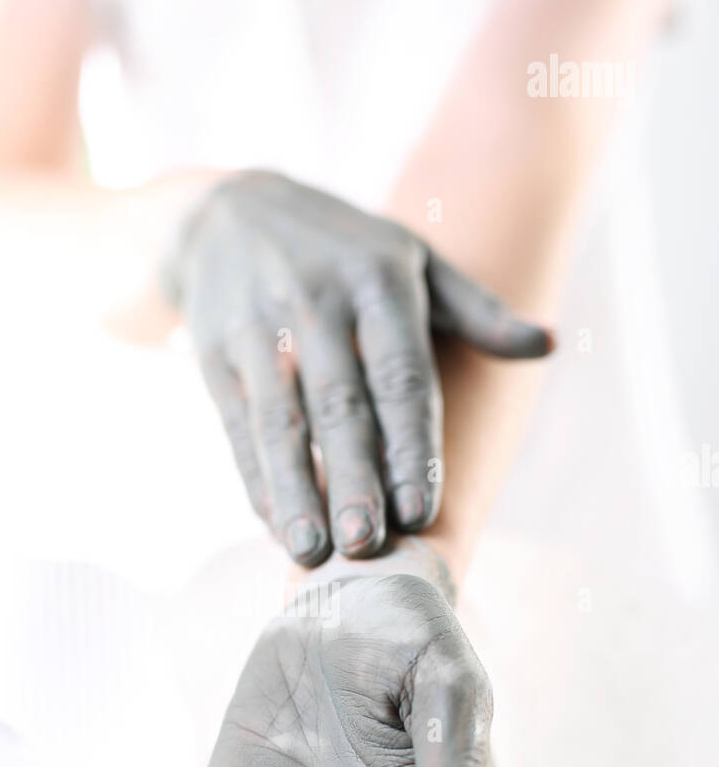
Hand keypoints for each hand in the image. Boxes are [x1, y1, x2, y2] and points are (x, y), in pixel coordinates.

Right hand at [162, 170, 551, 565]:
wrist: (227, 214)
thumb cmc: (344, 252)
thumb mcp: (414, 260)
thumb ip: (478, 311)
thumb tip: (548, 345)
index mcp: (378, 284)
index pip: (399, 375)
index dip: (410, 445)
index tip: (419, 511)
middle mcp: (316, 306)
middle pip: (339, 406)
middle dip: (352, 479)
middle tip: (366, 544)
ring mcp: (260, 331)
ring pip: (281, 423)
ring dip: (296, 492)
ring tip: (311, 553)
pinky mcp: (217, 357)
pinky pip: (240, 429)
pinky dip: (259, 482)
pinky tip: (277, 529)